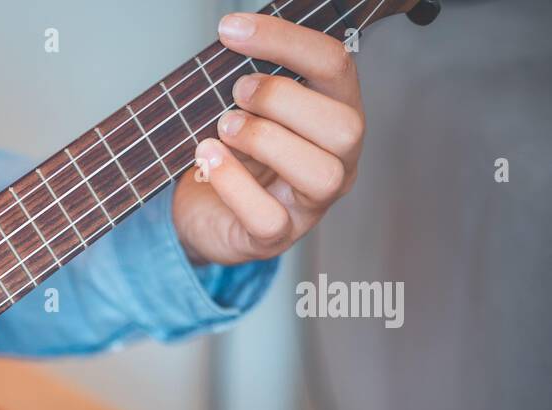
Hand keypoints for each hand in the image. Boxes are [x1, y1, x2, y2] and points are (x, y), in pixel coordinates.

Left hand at [173, 12, 365, 265]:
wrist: (204, 213)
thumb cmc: (234, 155)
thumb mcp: (248, 108)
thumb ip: (254, 79)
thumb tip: (235, 35)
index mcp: (335, 115)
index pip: (336, 66)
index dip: (285, 41)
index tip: (231, 29)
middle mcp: (337, 161)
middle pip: (346, 126)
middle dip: (283, 100)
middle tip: (236, 92)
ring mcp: (310, 205)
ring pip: (320, 174)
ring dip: (265, 140)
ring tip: (223, 127)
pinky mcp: (275, 238)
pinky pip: (267, 217)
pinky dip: (233, 183)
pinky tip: (208, 159)